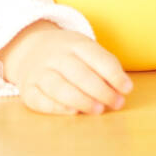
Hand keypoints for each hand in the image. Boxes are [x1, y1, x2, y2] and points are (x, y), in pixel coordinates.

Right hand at [0, 22, 132, 115]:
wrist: (30, 50)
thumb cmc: (70, 56)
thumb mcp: (88, 51)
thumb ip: (106, 67)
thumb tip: (123, 89)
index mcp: (75, 43)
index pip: (97, 57)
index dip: (114, 75)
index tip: (127, 89)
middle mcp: (55, 56)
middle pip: (79, 74)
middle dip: (100, 91)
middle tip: (116, 103)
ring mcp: (38, 72)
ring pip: (58, 87)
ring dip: (81, 100)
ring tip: (98, 110)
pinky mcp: (27, 90)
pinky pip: (40, 100)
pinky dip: (56, 107)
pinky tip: (73, 112)